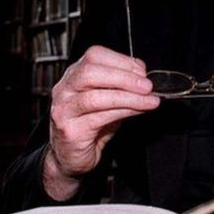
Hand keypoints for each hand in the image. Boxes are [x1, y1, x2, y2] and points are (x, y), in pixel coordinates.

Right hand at [44, 45, 160, 199]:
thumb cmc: (90, 127)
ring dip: (128, 97)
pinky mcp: (70, 130)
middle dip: (124, 76)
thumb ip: (121, 86)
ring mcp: (64, 110)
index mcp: (74, 75)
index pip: (94, 56)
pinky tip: (138, 111)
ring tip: (149, 100)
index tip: (142, 71)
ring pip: (95, 97)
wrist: (70, 158)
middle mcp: (64, 89)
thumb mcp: (108, 101)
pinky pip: (99, 118)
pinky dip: (123, 112)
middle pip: (90, 72)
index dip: (121, 61)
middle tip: (147, 86)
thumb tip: (142, 74)